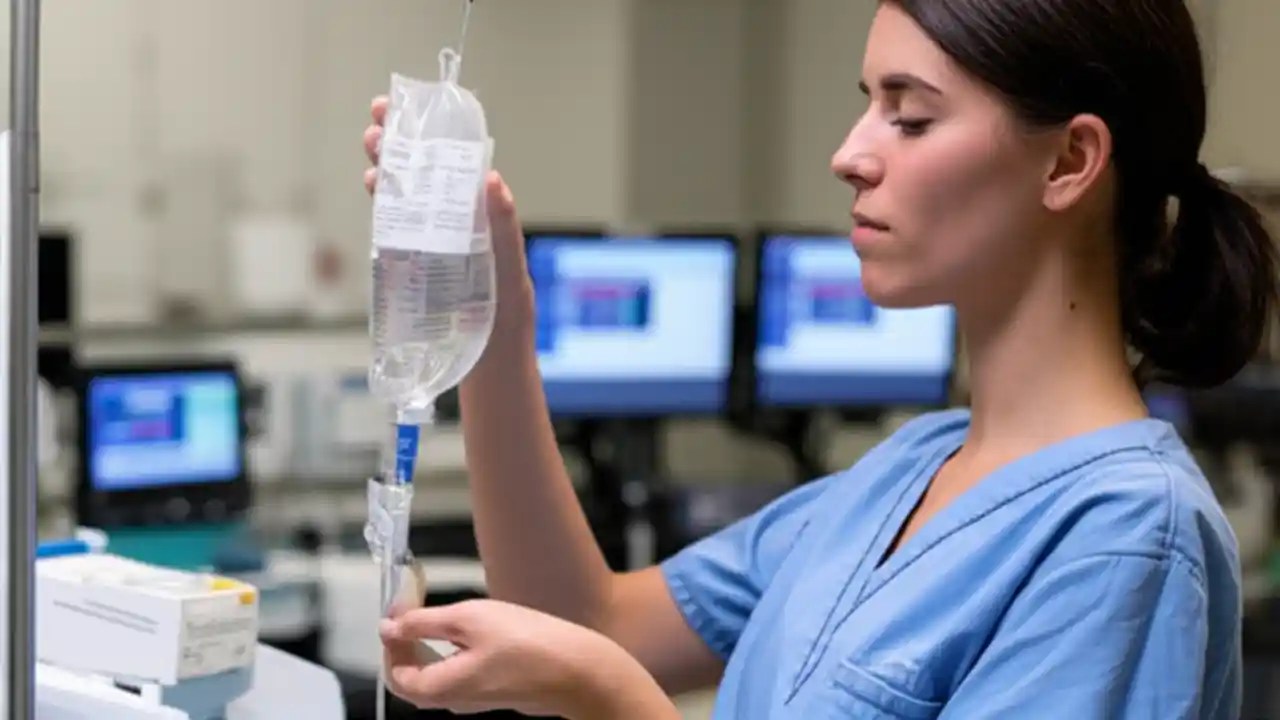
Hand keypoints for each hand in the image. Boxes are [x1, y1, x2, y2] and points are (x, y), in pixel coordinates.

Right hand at [362, 96, 534, 335]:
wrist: (488, 369)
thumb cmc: (508, 320)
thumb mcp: (512, 273)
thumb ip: (504, 230)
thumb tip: (493, 179)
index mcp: (482, 220)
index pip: (457, 166)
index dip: (435, 135)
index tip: (414, 108)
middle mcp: (456, 226)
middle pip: (425, 174)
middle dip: (401, 142)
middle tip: (379, 119)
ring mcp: (431, 245)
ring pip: (405, 196)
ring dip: (387, 168)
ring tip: (373, 149)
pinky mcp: (412, 266)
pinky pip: (394, 228)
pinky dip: (384, 204)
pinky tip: (375, 187)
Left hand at [381, 599, 677, 718]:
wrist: (579, 671)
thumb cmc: (527, 643)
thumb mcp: (469, 619)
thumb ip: (423, 622)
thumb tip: (388, 626)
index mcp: (440, 689)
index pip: (395, 673)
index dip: (391, 642)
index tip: (399, 609)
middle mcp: (455, 701)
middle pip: (414, 677)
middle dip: (408, 642)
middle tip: (415, 607)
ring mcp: (477, 698)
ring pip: (438, 674)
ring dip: (430, 644)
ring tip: (440, 611)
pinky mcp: (496, 690)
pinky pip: (461, 673)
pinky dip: (453, 650)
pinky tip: (470, 628)